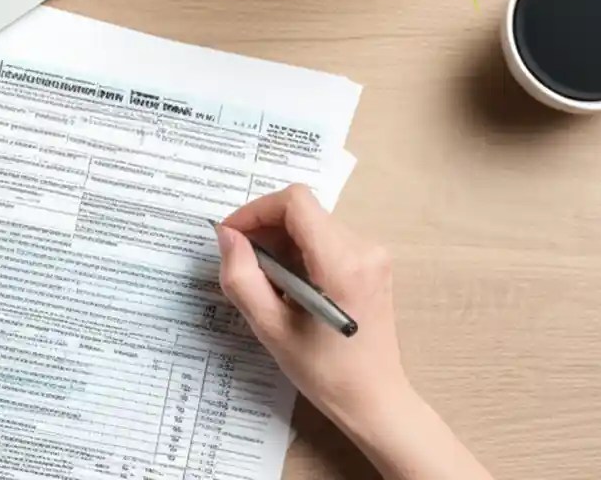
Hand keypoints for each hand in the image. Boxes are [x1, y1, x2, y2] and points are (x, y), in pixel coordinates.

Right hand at [214, 185, 406, 429]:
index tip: (232, 237)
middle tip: (245, 267)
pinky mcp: (373, 263)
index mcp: (342, 263)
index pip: (296, 202)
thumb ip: (243, 277)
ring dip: (282, 244)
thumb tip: (227, 235)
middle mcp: (364, 248)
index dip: (256, 210)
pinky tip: (292, 288)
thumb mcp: (271, 329)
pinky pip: (327, 240)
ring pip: (313, 225)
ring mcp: (373, 254)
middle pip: (303, 212)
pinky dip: (301, 253)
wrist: (374, 399)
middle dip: (266, 231)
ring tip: (269, 285)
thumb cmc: (324, 372)